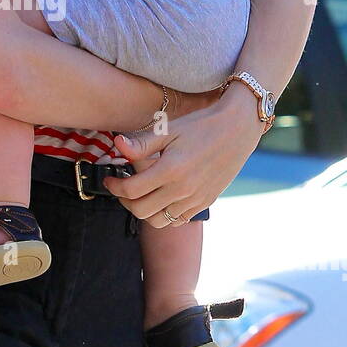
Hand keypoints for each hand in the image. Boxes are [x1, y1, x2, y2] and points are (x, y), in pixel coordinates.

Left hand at [101, 82, 263, 226]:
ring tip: (140, 195)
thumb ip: (141, 143)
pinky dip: (164, 214)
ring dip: (143, 211)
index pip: (131, 190)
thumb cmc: (200, 125)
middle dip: (125, 201)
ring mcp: (196, 199)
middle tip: (121, 188)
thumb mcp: (169, 130)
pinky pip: (178, 219)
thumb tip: (117, 146)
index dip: (114, 187)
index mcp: (171, 170)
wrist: (237, 129)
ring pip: (159, 221)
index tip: (109, 179)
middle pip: (141, 210)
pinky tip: (161, 197)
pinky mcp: (205, 202)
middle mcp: (183, 189)